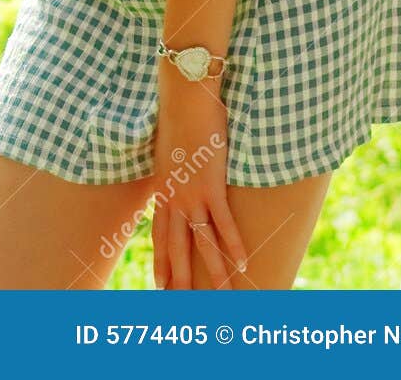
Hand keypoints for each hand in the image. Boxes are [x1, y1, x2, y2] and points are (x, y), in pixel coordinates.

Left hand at [149, 73, 249, 288]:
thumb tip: (178, 172)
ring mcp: (191, 193)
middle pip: (175, 245)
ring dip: (210, 270)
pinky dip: (232, 244)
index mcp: (162, 189)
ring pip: (200, 241)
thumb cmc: (178, 116)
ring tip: (216, 296)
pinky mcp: (210, 185)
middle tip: (178, 303)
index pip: (160, 233)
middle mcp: (172, 197)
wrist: (182, 96)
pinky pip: (222, 222)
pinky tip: (241, 263)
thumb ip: (174, 168)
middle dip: (178, 276)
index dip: (161, 260)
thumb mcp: (170, 149)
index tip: (161, 284)